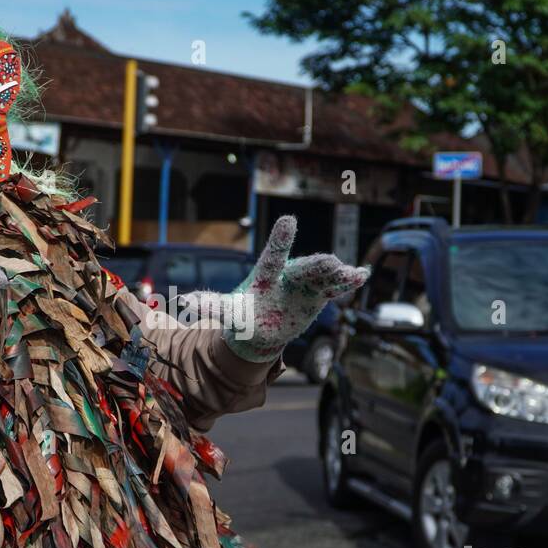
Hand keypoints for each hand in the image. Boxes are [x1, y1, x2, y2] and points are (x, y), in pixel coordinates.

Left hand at [218, 215, 368, 361]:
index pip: (273, 256)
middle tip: (329, 262)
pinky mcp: (318, 295)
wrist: (263, 327)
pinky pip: (334, 289)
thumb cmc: (243, 314)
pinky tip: (362, 275)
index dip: (281, 240)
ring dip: (336, 275)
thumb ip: (210, 305)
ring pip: (322, 277)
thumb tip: (185, 303)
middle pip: (303, 269)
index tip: (288, 220)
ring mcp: (304, 284)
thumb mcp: (227, 312)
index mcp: (266, 274)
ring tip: (350, 273)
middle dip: (315, 266)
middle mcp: (288, 274)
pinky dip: (347, 283)